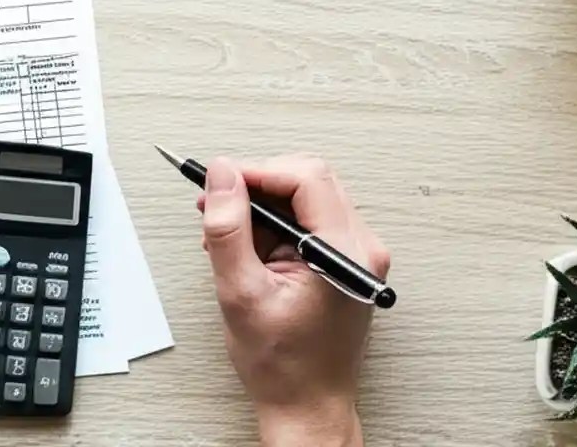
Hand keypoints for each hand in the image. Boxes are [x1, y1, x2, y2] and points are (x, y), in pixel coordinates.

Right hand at [198, 156, 389, 446]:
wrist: (307, 406)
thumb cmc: (283, 366)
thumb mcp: (241, 293)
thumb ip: (229, 229)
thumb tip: (222, 176)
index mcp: (344, 252)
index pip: (305, 178)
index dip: (257, 170)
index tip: (220, 179)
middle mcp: (360, 247)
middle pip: (309, 180)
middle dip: (257, 184)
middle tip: (216, 201)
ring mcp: (356, 254)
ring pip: (306, 197)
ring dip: (262, 205)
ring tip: (225, 231)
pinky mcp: (344, 261)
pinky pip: (309, 219)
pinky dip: (274, 223)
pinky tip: (247, 244)